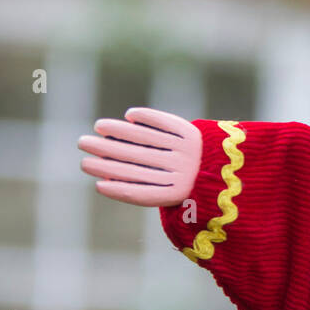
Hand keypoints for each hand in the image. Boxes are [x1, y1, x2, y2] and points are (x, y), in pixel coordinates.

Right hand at [78, 107, 202, 206]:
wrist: (226, 169)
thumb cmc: (188, 182)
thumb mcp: (172, 192)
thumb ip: (144, 189)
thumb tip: (104, 181)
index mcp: (176, 194)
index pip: (140, 192)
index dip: (117, 189)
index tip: (97, 182)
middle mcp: (181, 173)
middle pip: (137, 161)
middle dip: (107, 152)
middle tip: (83, 143)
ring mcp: (187, 153)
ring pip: (147, 140)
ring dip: (120, 131)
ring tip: (99, 127)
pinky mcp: (193, 134)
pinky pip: (167, 124)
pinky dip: (148, 119)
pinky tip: (130, 115)